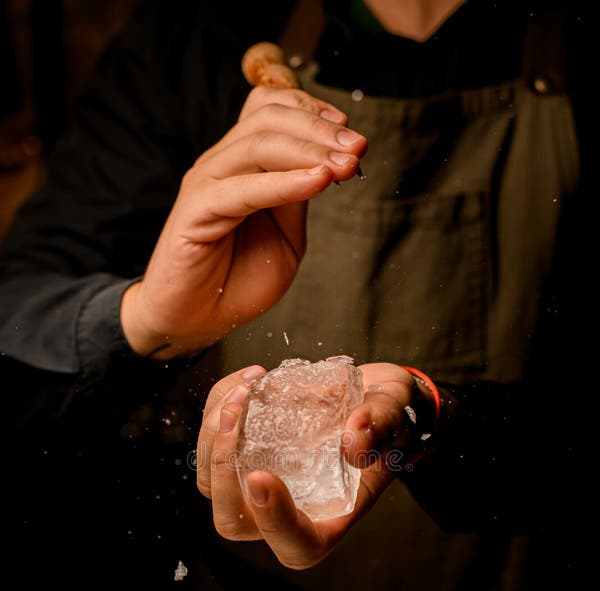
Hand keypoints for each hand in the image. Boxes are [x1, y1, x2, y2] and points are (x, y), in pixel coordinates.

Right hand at [120, 86, 366, 357]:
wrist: (195, 319)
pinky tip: (316, 183)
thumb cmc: (238, 280)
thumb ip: (300, 199)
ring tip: (345, 166)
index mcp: (241, 163)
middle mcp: (221, 164)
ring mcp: (206, 183)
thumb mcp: (286, 235)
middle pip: (269, 119)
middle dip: (321, 131)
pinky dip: (284, 183)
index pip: (273, 111)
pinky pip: (243, 188)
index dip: (315, 113)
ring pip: (258, 144)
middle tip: (358, 149)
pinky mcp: (195, 210)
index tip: (354, 138)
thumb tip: (329, 164)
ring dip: (310, 151)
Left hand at [196, 363, 435, 568]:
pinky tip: (249, 378)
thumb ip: (380, 428)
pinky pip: (211, 444)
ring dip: (214, 432)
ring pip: (210, 481)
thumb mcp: (395, 417)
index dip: (273, 520)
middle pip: (232, 519)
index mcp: (327, 520)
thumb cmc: (386, 419)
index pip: (294, 544)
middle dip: (223, 469)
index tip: (262, 476)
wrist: (371, 399)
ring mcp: (257, 488)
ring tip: (247, 387)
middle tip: (238, 414)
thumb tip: (353, 438)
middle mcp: (286, 512)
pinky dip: (219, 406)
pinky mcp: (241, 458)